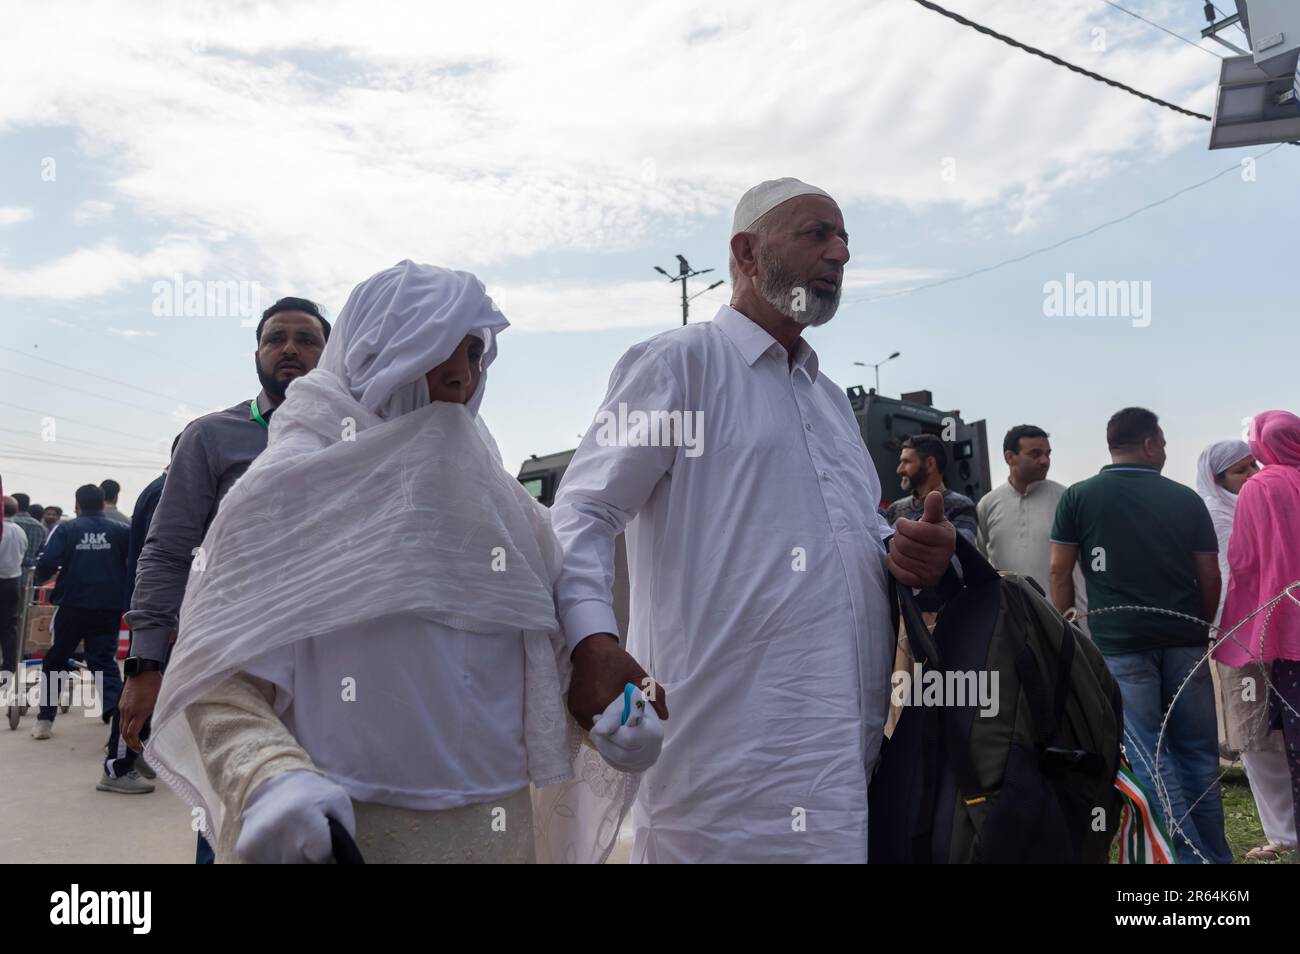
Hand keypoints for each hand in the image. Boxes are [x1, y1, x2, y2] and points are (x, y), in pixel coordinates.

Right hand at [120, 671, 161, 752]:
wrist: (143, 670)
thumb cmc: (154, 684)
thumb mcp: (160, 701)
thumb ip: (157, 714)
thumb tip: (159, 725)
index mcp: (138, 713)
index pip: (131, 734)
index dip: (135, 744)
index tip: (140, 748)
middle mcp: (128, 711)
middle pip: (124, 733)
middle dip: (130, 743)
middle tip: (137, 748)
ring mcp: (123, 707)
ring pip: (121, 726)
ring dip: (127, 735)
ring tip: (135, 739)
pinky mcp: (122, 703)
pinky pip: (122, 718)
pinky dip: (126, 725)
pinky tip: (133, 726)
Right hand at [237, 770, 355, 863]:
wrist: (270, 781)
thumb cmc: (311, 794)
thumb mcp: (338, 802)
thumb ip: (345, 833)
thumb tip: (335, 859)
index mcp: (304, 816)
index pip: (322, 856)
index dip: (323, 851)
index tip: (319, 839)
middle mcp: (277, 829)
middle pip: (301, 863)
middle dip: (306, 857)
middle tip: (304, 839)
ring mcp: (257, 841)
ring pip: (283, 867)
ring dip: (290, 859)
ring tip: (290, 840)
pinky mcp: (244, 850)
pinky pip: (264, 865)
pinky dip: (273, 860)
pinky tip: (277, 845)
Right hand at [568, 633, 667, 730]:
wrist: (591, 647)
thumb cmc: (616, 661)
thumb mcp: (638, 674)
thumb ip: (654, 694)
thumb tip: (664, 716)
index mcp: (603, 705)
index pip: (618, 732)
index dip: (629, 732)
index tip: (636, 726)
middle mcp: (587, 712)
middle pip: (607, 733)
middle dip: (619, 729)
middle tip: (629, 720)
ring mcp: (578, 711)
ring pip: (597, 728)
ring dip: (607, 725)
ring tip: (617, 714)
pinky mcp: (572, 708)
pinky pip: (588, 721)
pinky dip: (598, 719)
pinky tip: (606, 709)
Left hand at [589, 686, 663, 772]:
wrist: (643, 719)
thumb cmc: (632, 710)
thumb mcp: (622, 708)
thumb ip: (611, 719)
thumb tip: (598, 730)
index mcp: (653, 732)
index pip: (628, 739)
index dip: (610, 733)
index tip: (597, 721)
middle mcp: (653, 751)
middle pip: (621, 754)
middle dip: (603, 742)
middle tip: (594, 730)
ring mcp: (645, 762)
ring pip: (617, 761)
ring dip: (602, 748)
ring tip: (598, 735)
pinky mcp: (637, 768)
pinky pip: (617, 765)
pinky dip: (607, 754)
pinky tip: (607, 743)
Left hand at [887, 490, 955, 588]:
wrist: (939, 557)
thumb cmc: (934, 534)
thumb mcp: (936, 520)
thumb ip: (933, 508)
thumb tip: (934, 495)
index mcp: (946, 538)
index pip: (916, 530)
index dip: (903, 525)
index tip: (902, 523)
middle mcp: (942, 557)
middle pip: (905, 544)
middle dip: (897, 536)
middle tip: (900, 534)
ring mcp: (932, 572)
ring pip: (899, 557)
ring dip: (894, 548)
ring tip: (899, 544)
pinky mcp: (922, 582)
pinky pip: (898, 572)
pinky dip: (892, 563)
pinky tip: (896, 557)